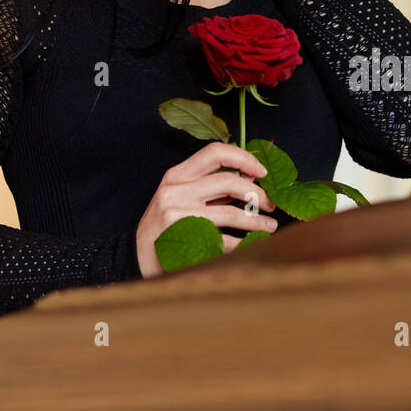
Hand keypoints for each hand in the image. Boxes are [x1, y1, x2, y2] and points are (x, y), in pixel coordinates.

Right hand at [134, 141, 278, 277]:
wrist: (138, 258)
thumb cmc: (166, 227)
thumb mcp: (181, 199)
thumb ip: (211, 188)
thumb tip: (251, 179)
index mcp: (177, 175)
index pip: (215, 152)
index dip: (244, 158)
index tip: (262, 172)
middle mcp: (175, 189)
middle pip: (229, 181)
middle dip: (257, 194)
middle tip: (271, 205)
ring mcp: (176, 213)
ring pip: (231, 211)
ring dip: (257, 221)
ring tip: (270, 227)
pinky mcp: (181, 237)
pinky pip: (223, 239)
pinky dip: (242, 244)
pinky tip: (251, 246)